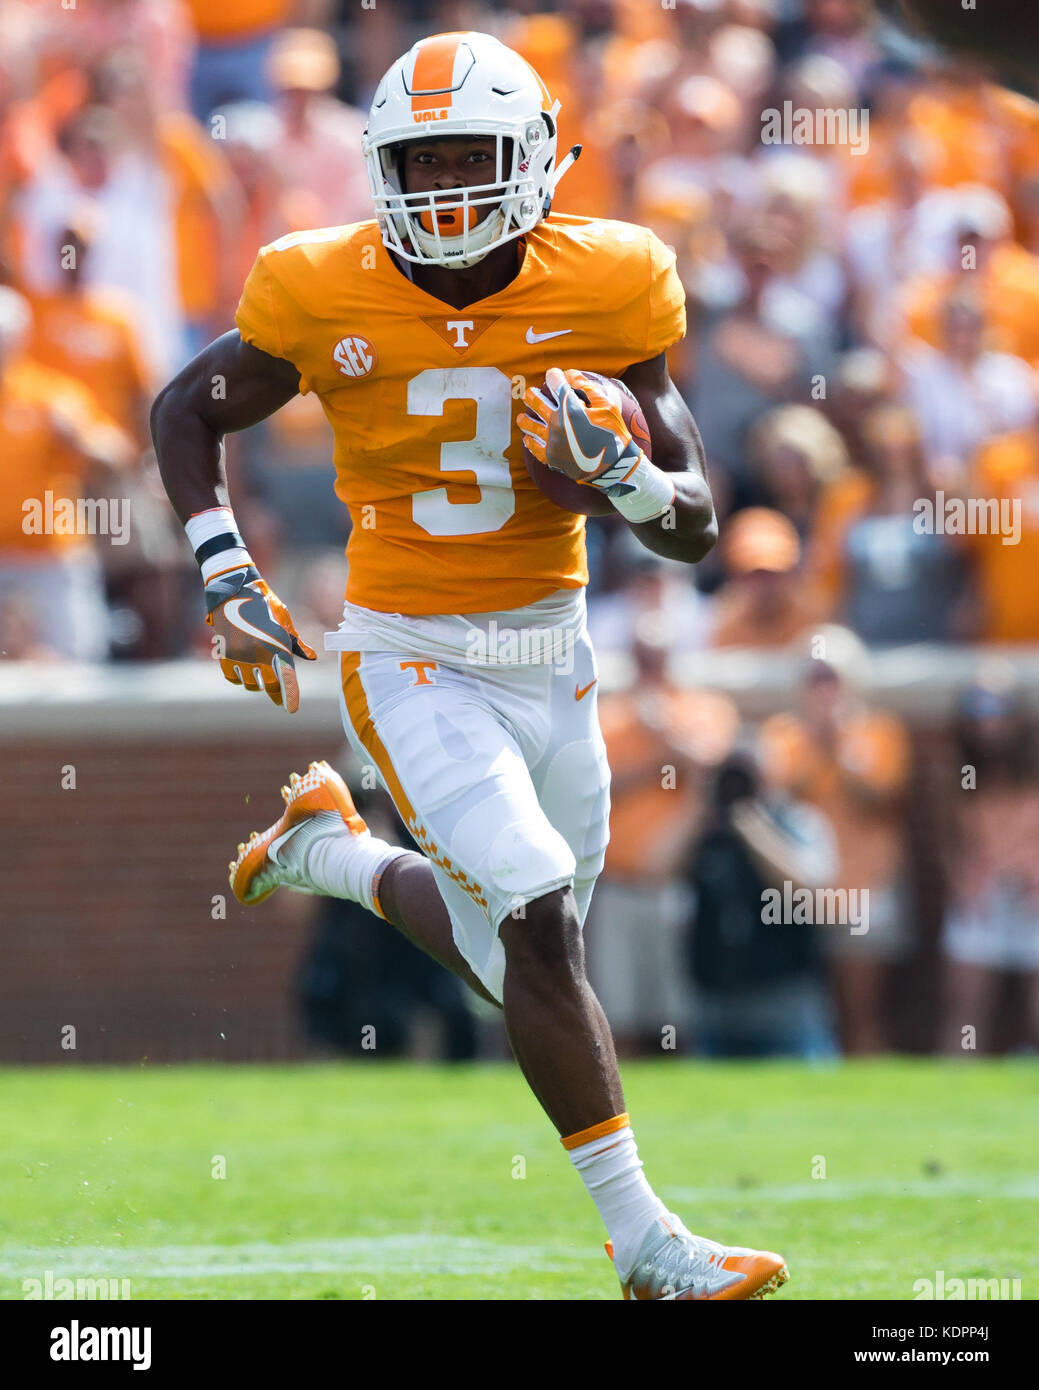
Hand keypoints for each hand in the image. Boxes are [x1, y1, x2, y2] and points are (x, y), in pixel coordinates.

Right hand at [205, 565, 315, 712]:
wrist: (234, 588)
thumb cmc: (264, 603)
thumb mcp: (283, 620)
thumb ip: (296, 643)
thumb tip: (312, 657)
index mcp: (277, 644)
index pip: (286, 678)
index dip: (290, 696)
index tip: (292, 710)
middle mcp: (259, 652)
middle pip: (269, 685)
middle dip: (275, 692)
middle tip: (278, 698)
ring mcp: (240, 654)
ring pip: (250, 683)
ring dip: (256, 684)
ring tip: (260, 678)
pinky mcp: (225, 653)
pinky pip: (232, 677)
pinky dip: (239, 678)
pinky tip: (244, 674)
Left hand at [518, 367, 644, 493]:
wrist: (614, 466)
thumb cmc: (613, 433)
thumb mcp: (606, 405)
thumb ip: (586, 387)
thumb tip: (568, 374)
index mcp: (570, 408)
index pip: (555, 383)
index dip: (554, 376)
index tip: (554, 375)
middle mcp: (556, 423)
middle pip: (537, 402)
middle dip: (532, 395)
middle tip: (529, 393)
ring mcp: (551, 441)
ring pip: (530, 425)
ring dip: (525, 419)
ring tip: (521, 417)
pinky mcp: (551, 457)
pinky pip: (534, 447)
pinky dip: (530, 442)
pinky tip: (528, 438)